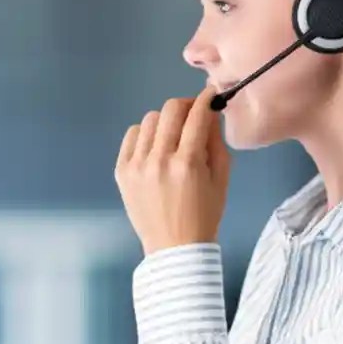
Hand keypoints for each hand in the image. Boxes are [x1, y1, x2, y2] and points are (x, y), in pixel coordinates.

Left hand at [115, 84, 230, 254]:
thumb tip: (210, 113)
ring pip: (149, 120)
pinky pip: (132, 136)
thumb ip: (215, 143)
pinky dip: (145, 135)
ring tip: (173, 135)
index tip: (211, 95)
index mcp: (187, 164)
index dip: (206, 99)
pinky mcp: (121, 172)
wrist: (174, 247)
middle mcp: (159, 161)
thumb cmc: (204, 215)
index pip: (197, 116)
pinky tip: (155, 146)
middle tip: (193, 114)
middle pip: (170, 110)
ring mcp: (137, 166)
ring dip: (165, 121)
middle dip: (186, 106)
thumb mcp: (220, 179)